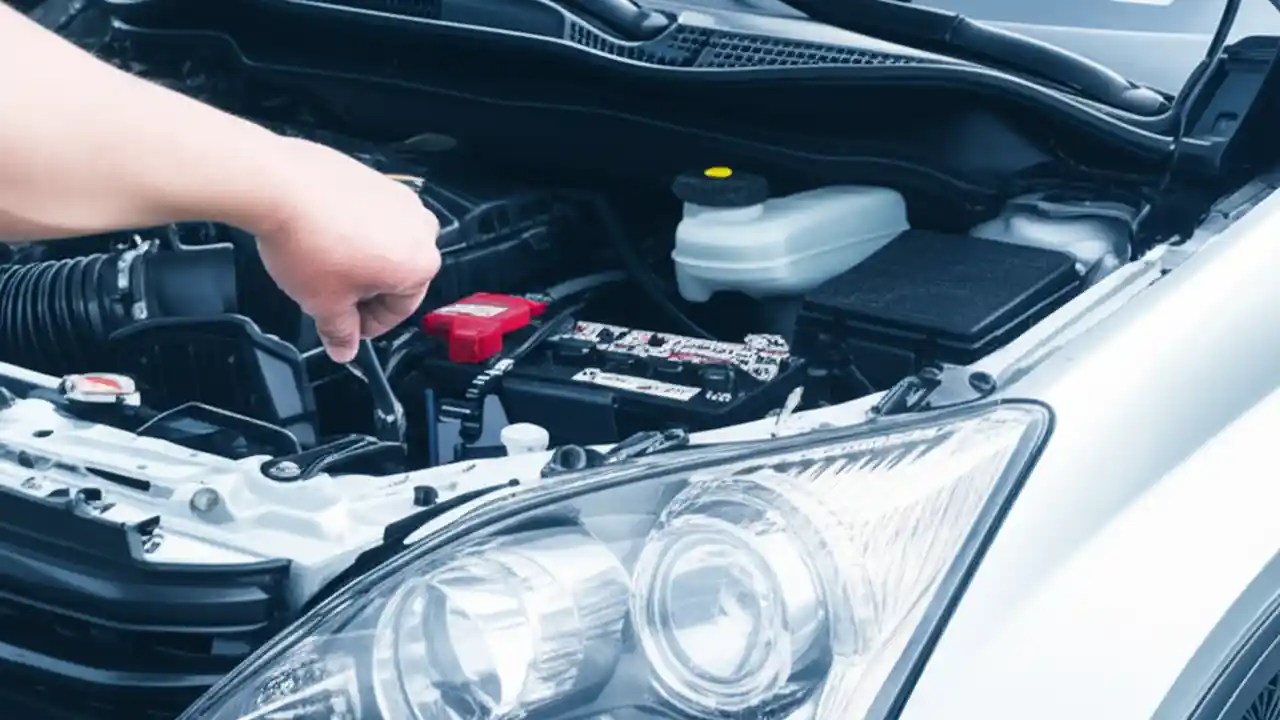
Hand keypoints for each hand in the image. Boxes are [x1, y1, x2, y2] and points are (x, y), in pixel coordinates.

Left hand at [252, 138, 440, 362]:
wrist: (278, 185)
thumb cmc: (308, 242)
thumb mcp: (324, 303)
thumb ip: (340, 332)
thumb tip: (344, 348)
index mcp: (420, 264)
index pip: (399, 310)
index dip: (367, 326)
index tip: (345, 328)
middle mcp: (420, 228)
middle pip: (396, 275)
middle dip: (365, 290)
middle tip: (330, 297)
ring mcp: (400, 198)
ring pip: (384, 244)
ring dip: (360, 260)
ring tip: (322, 264)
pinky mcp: (376, 178)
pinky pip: (371, 215)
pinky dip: (353, 230)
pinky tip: (322, 236)